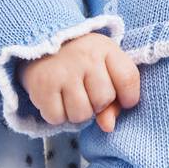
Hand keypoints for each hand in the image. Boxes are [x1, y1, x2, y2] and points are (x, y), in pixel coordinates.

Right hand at [18, 32, 140, 132]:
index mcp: (105, 49)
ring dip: (77, 113)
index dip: (129, 97)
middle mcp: (85, 57)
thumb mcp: (103, 67)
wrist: (39, 40)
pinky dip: (57, 115)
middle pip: (103, 100)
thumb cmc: (80, 60)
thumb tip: (108, 127)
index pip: (128, 79)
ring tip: (70, 96)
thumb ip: (114, 98)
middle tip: (86, 91)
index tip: (123, 99)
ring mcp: (62, 71)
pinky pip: (56, 117)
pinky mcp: (41, 85)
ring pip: (81, 114)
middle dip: (98, 104)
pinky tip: (55, 99)